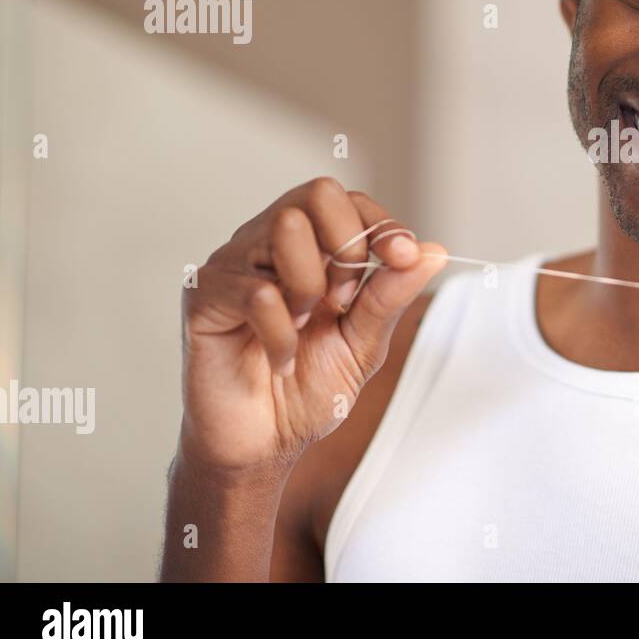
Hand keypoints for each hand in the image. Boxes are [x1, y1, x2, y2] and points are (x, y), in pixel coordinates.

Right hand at [179, 177, 446, 473]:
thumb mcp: (364, 342)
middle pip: (316, 194)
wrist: (263, 445)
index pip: (344, 199)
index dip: (381, 224)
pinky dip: (281, 335)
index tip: (404, 258)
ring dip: (311, 286)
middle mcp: (267, 244)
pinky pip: (256, 292)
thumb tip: (433, 252)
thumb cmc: (307, 390)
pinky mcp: (204, 296)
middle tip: (344, 301)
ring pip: (286, 228)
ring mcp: (232, 265)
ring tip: (304, 326)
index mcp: (308, 248)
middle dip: (348, 245)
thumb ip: (391, 295)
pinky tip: (279, 360)